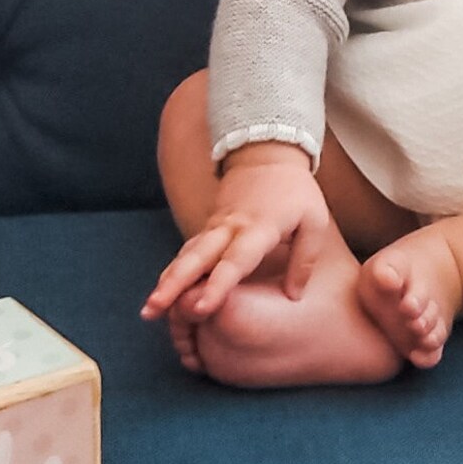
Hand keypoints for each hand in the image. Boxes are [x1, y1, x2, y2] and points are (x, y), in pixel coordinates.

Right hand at [141, 143, 333, 321]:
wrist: (266, 152)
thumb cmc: (294, 191)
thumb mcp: (313, 221)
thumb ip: (305, 259)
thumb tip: (293, 296)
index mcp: (258, 228)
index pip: (235, 261)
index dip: (218, 285)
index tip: (201, 308)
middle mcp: (229, 228)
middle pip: (196, 258)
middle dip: (174, 285)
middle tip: (152, 311)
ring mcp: (215, 226)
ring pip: (186, 256)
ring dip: (167, 282)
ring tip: (149, 310)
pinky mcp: (208, 227)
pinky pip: (189, 252)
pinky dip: (173, 273)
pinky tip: (161, 294)